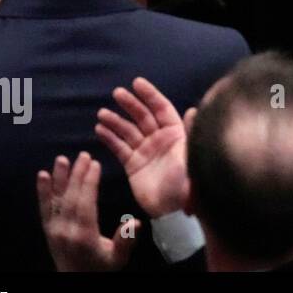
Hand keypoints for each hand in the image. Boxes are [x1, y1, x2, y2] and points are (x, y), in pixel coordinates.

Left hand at [37, 152, 139, 271]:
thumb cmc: (100, 269)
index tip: (95, 163)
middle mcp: (65, 230)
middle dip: (77, 174)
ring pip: (56, 199)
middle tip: (83, 154)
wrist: (75, 283)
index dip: (89, 182)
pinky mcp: (48, 229)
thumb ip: (125, 241)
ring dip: (59, 178)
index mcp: (83, 235)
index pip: (85, 203)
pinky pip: (44, 207)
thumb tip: (136, 222)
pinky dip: (42, 191)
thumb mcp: (117, 259)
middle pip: (71, 197)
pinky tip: (42, 175)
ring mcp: (54, 229)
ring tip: (61, 159)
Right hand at [95, 78, 193, 218]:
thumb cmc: (188, 181)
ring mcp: (146, 152)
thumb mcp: (192, 155)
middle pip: (143, 117)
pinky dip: (110, 138)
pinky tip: (100, 129)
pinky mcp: (133, 166)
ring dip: (116, 121)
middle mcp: (160, 139)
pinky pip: (120, 148)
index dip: (150, 95)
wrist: (176, 209)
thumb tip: (192, 109)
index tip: (136, 83)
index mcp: (177, 133)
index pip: (161, 108)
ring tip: (102, 113)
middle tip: (117, 93)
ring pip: (128, 131)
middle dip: (130, 104)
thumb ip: (191, 133)